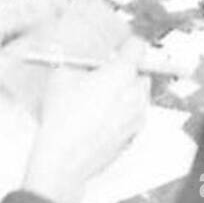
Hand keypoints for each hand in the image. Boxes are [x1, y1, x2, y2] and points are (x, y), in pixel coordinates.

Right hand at [22, 38, 150, 202]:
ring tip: (98, 101)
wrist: (64, 156)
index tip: (118, 49)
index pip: (138, 46)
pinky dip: (123, 114)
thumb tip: (81, 54)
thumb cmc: (63, 118)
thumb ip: (78, 59)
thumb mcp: (62, 75)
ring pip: (139, 96)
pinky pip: (134, 117)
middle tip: (103, 77)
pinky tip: (100, 119)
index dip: (126, 46)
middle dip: (125, 72)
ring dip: (125, 93)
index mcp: (122, 73)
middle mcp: (135, 94)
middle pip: (141, 72)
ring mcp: (137, 117)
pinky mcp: (134, 136)